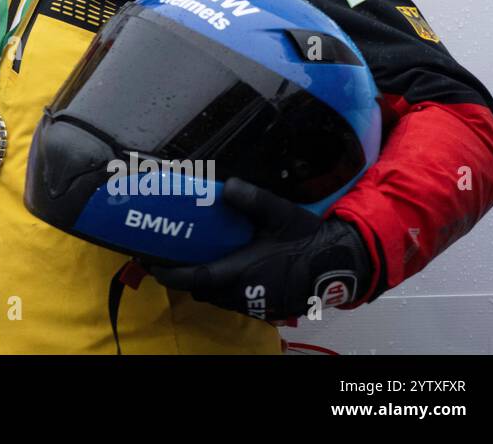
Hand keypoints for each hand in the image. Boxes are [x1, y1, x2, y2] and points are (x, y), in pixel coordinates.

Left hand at [147, 177, 372, 322]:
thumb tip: (228, 186)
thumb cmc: (308, 239)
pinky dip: (221, 287)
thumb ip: (252, 200)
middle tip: (168, 255)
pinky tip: (223, 265)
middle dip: (182, 276)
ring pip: (217, 297)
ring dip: (202, 282)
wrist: (341, 264)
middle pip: (201, 290)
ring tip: (192, 258)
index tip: (150, 262)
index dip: (170, 273)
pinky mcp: (267, 305)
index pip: (195, 278)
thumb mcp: (280, 213)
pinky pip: (234, 300)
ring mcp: (256, 302)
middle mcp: (244, 293)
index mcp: (242, 272)